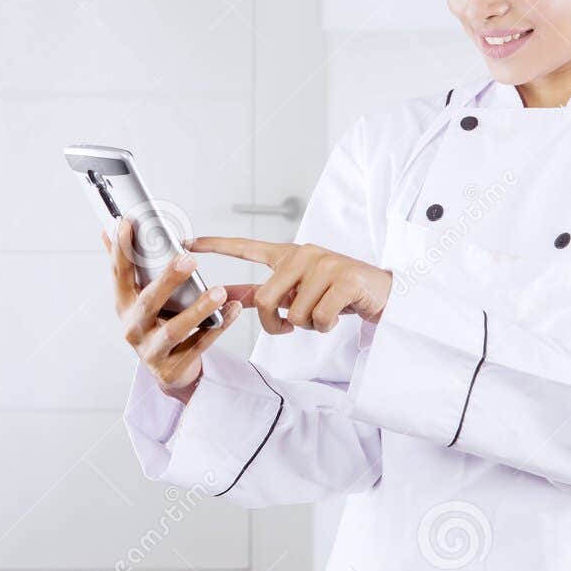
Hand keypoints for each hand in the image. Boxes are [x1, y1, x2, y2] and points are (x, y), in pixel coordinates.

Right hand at [104, 218, 239, 400]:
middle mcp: (133, 329)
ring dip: (198, 309)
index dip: (120, 250)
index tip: (127, 223)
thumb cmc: (155, 325)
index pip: (119, 275)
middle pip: (148, 302)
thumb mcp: (137, 298)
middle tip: (190, 260)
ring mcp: (151, 351)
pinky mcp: (172, 368)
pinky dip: (218, 327)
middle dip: (168, 280)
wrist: (168, 370)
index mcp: (123, 306)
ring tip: (219, 292)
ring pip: (175, 330)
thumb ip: (126, 267)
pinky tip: (232, 310)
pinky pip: (199, 345)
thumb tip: (107, 230)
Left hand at [188, 236, 393, 333]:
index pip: (246, 247)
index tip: (187, 243)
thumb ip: (268, 291)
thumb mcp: (300, 289)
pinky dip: (325, 327)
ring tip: (323, 314)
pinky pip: (319, 318)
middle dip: (274, 323)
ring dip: (306, 325)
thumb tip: (229, 296)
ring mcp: (325, 265)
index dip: (215, 246)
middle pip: (265, 299)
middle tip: (290, 326)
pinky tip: (338, 314)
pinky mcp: (345, 279)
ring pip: (293, 313)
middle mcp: (304, 254)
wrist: (383, 293)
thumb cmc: (338, 294)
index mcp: (289, 254)